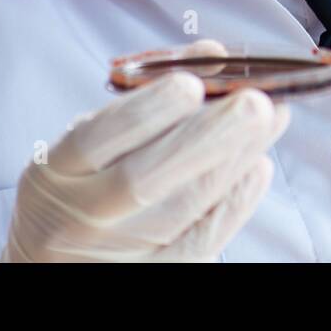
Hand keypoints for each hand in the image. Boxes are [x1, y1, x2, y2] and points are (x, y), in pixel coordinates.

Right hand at [0, 40, 289, 261]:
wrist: (57, 265)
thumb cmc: (81, 187)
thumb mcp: (88, 142)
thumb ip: (143, 98)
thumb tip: (211, 55)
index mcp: (56, 172)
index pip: (96, 139)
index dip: (145, 111)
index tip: (190, 83)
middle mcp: (82, 216)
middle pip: (144, 179)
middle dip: (207, 136)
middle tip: (255, 101)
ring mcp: (117, 253)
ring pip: (183, 207)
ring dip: (236, 158)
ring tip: (273, 117)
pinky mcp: (152, 275)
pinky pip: (200, 243)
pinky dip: (235, 202)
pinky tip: (258, 165)